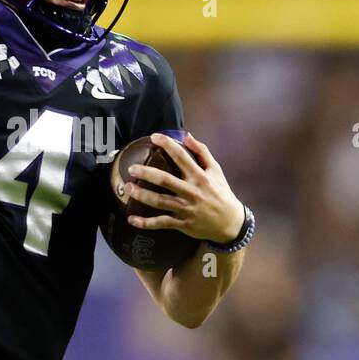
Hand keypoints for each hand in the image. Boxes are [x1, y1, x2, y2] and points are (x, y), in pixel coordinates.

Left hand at [125, 132, 245, 243]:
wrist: (230, 223)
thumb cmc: (221, 193)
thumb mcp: (216, 170)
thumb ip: (202, 152)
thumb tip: (187, 135)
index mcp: (200, 177)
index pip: (182, 157)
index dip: (168, 145)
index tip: (154, 137)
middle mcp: (192, 192)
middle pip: (165, 180)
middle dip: (147, 174)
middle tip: (132, 168)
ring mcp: (186, 209)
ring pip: (160, 201)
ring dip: (142, 195)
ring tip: (128, 188)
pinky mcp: (183, 224)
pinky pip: (162, 223)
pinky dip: (146, 223)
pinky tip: (132, 219)